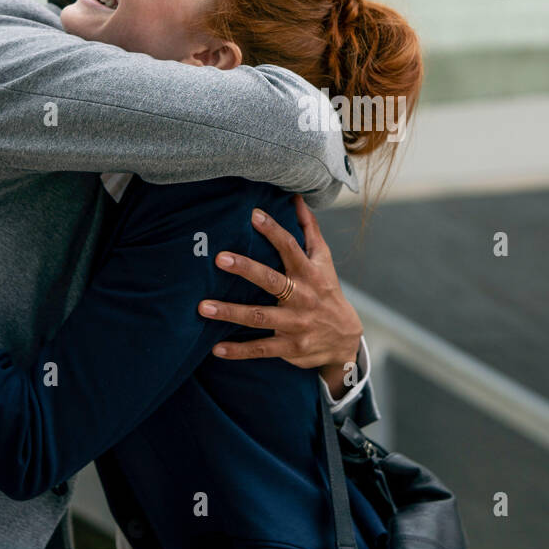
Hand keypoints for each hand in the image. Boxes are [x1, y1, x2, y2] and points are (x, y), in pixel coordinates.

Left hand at [199, 196, 362, 397]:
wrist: (345, 339)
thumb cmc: (327, 291)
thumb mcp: (324, 261)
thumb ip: (310, 230)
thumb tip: (297, 198)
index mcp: (310, 273)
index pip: (291, 248)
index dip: (274, 231)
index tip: (253, 215)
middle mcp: (303, 297)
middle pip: (272, 281)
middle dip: (246, 269)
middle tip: (220, 258)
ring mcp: (296, 324)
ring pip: (259, 317)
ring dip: (230, 312)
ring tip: (203, 307)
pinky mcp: (290, 347)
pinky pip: (261, 349)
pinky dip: (238, 351)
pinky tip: (215, 348)